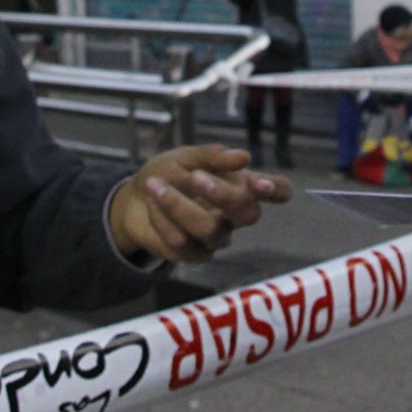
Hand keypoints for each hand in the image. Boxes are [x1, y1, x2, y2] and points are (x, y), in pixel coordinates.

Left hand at [109, 144, 292, 263]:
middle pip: (249, 214)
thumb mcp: (185, 156)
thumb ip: (212, 156)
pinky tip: (152, 201)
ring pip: (210, 230)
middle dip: (223, 194)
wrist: (134, 197)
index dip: (277, 190)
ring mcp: (217, 237)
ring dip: (179, 205)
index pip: (278, 190)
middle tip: (195, 177)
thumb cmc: (168, 173)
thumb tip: (244, 157)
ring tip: (155, 185)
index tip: (261, 186)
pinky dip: (163, 218)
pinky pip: (182, 242)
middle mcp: (235, 214)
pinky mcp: (194, 254)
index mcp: (242, 185)